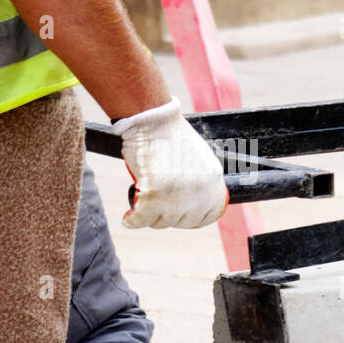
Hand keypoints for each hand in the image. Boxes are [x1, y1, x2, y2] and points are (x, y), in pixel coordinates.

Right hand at [113, 97, 227, 228]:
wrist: (152, 121)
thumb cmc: (170, 136)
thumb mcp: (198, 159)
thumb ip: (200, 181)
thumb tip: (194, 200)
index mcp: (213, 182)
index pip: (209, 215)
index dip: (192, 219)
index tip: (179, 216)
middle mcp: (200, 192)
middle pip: (184, 221)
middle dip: (168, 216)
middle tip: (155, 207)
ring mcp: (179, 196)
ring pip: (162, 221)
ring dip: (149, 216)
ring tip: (142, 204)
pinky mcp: (155, 196)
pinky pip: (142, 220)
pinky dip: (133, 220)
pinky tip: (129, 218)